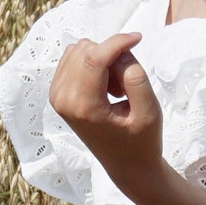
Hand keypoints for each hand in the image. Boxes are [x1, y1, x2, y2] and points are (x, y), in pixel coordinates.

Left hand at [47, 32, 167, 197]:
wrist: (127, 166)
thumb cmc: (142, 141)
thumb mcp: (149, 111)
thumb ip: (135, 77)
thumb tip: (119, 51)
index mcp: (83, 107)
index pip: (94, 56)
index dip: (118, 41)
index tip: (139, 38)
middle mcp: (62, 99)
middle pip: (86, 49)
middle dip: (111, 57)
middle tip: (126, 85)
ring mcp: (56, 96)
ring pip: (79, 50)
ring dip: (103, 60)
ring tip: (116, 88)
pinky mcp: (57, 93)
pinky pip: (74, 58)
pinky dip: (93, 65)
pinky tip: (105, 88)